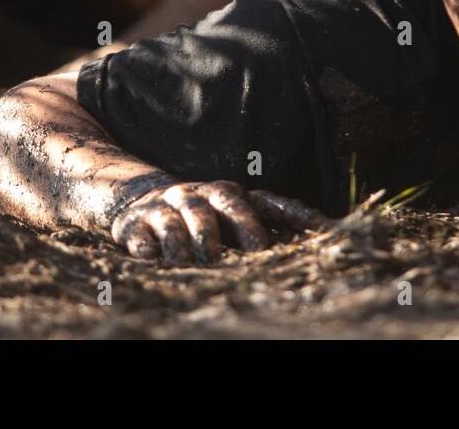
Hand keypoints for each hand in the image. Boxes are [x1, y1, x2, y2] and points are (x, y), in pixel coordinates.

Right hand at [110, 179, 328, 264]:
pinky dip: (148, 250)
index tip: (324, 228)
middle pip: (224, 206)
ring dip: (190, 244)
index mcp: (229, 195)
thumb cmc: (199, 217)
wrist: (136, 200)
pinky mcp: (135, 225)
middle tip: (255, 254)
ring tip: (198, 263)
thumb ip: (263, 225)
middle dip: (243, 228)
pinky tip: (154, 261)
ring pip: (179, 223)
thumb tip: (316, 240)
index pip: (267, 202)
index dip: (295, 213)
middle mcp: (199, 196)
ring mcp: (166, 209)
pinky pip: (142, 238)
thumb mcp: (229, 214)